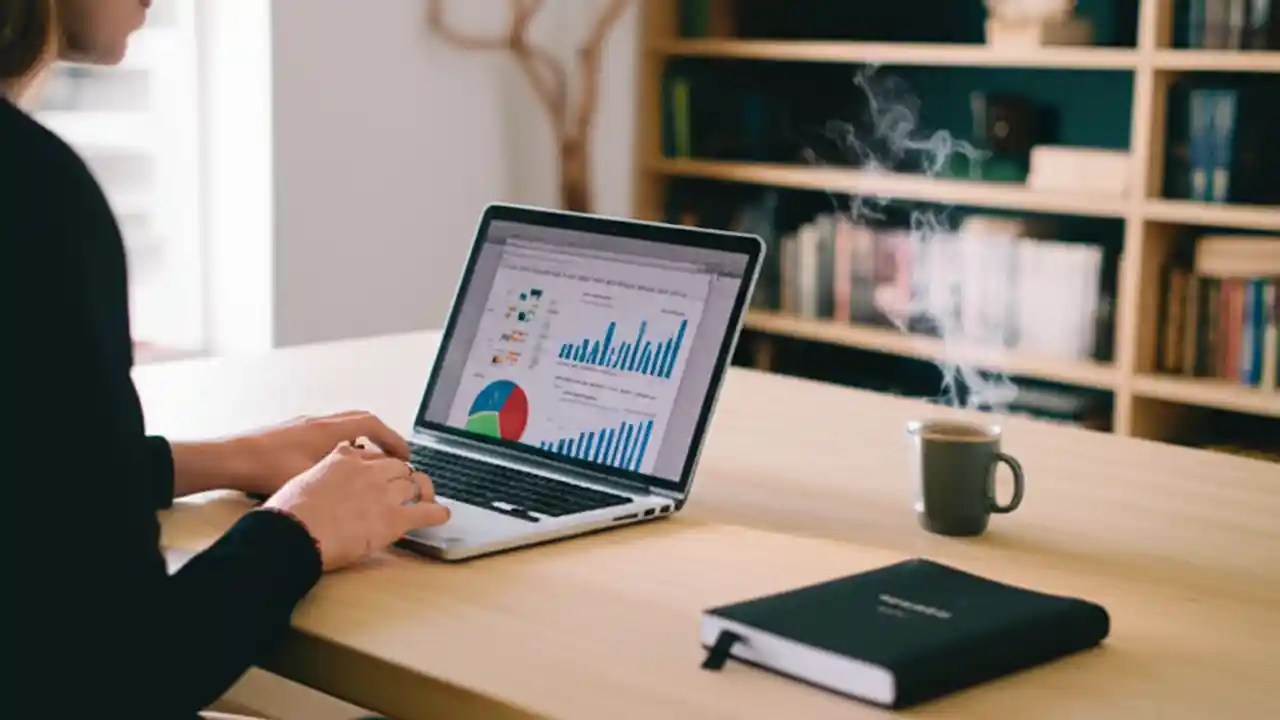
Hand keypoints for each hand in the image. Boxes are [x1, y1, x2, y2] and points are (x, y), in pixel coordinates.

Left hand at [198, 411, 411, 497]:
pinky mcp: (291, 432)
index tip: (405, 454)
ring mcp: (303, 425)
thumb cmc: (264, 469)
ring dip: (360, 440)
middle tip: (394, 456)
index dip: (393, 439)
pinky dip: (340, 443)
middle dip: (382, 437)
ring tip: (367, 462)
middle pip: (361, 419)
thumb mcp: (312, 477)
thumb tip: (372, 480)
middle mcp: (318, 422)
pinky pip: (326, 432)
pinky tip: (334, 465)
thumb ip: (345, 475)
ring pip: (343, 425)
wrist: (229, 459)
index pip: (373, 425)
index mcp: (328, 430)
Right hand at [265, 442, 450, 570]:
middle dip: (400, 477)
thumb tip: (318, 483)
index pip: (370, 455)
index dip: (376, 467)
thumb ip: (317, 476)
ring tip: (423, 499)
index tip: (378, 474)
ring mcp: (383, 493)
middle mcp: (368, 470)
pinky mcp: (393, 518)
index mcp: (343, 459)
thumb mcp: (299, 481)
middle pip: (397, 467)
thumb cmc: (287, 513)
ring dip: (418, 492)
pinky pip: (426, 512)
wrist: (292, 533)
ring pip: (413, 484)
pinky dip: (437, 513)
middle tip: (402, 489)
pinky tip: (442, 515)